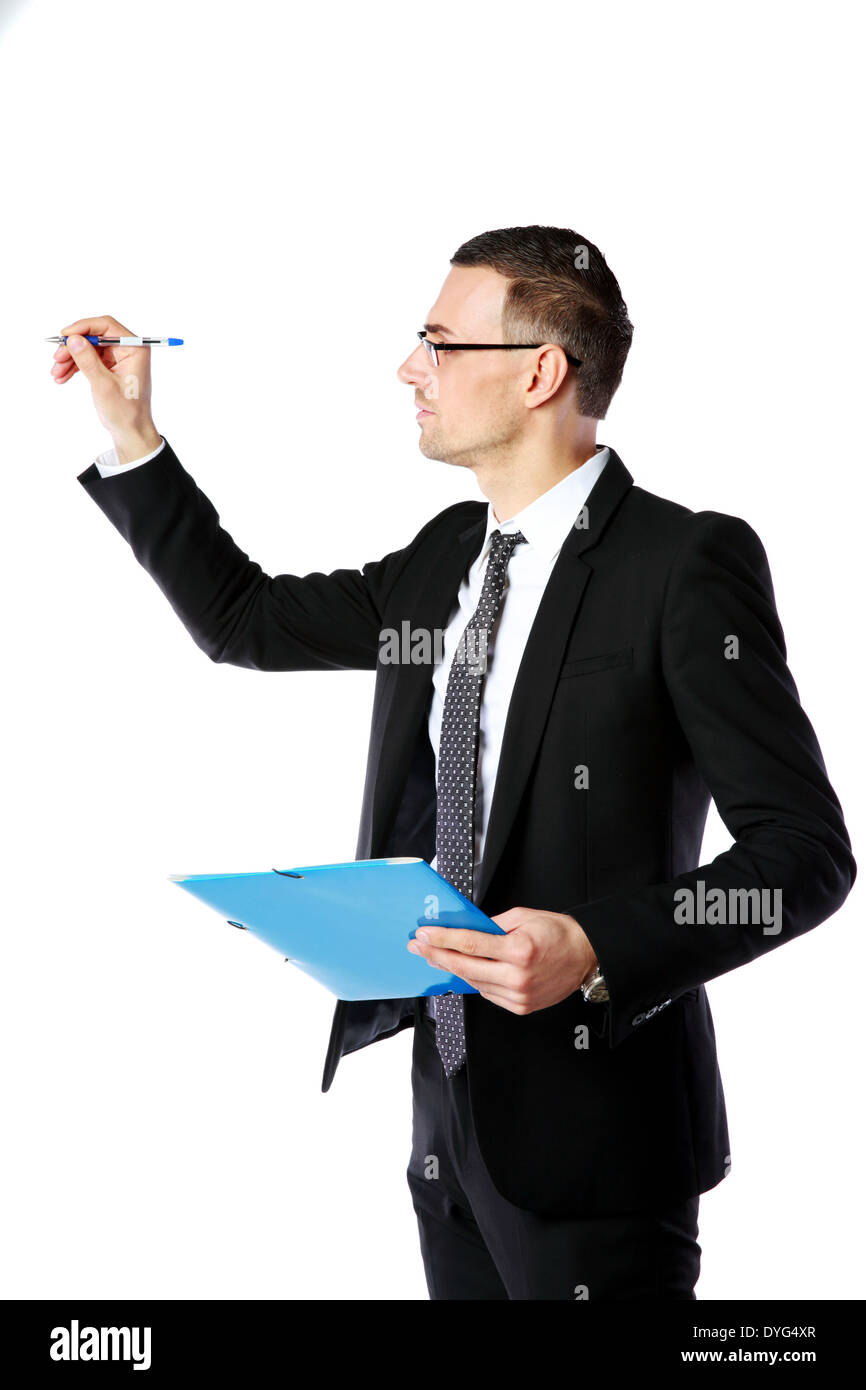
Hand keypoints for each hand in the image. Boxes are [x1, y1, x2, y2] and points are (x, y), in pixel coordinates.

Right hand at [50, 315, 159, 457]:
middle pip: (94, 336)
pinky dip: (74, 367)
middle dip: (73, 347)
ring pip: (87, 348)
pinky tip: (61, 377)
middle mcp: (127, 349)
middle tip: (57, 359)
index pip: (106, 326)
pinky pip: (88, 359)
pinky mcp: (108, 367)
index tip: (64, 336)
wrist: (131, 432)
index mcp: (135, 349)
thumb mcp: (104, 386)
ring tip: (56, 373)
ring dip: (70, 358)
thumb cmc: (126, 412)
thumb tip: (73, 339)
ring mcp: (117, 358)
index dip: (83, 328)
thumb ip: (88, 361)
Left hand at [407, 907, 598, 1014]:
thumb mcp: (523, 917)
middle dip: (437, 955)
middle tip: (418, 947)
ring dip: (452, 969)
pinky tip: (466, 970)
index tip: (425, 934)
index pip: (470, 944)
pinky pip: (488, 994)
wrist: (585, 956)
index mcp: (519, 949)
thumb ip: (492, 924)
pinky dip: (475, 981)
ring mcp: (519, 995)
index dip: (443, 939)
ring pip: (474, 983)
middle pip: (466, 967)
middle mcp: (518, 976)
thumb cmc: (558, 933)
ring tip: (437, 956)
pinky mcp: (521, 1007)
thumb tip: (465, 928)